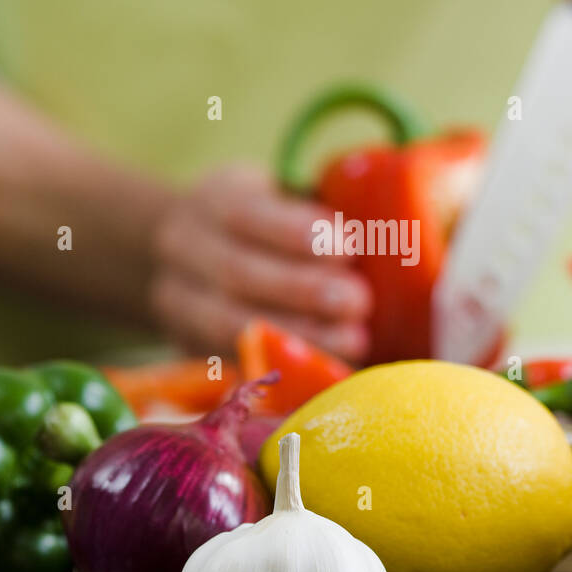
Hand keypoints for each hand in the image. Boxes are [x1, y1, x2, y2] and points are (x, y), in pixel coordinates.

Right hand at [148, 165, 371, 360]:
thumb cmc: (258, 222)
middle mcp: (184, 249)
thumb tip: (395, 227)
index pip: (247, 214)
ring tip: (354, 342)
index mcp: (214, 200)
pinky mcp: (185, 345)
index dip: (296, 233)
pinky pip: (230, 361)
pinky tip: (327, 375)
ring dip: (297, 336)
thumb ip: (319, 210)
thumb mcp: (275, 195)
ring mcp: (177, 303)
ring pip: (229, 324)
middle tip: (360, 302)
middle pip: (237, 273)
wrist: (182, 254)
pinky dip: (280, 369)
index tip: (349, 246)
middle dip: (302, 290)